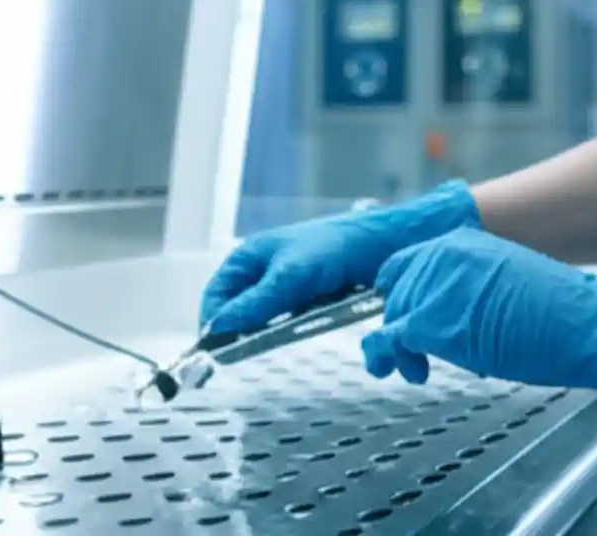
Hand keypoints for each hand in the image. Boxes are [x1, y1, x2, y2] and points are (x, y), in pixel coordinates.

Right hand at [200, 182, 479, 333]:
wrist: (384, 243)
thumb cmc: (334, 246)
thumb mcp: (290, 276)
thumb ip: (256, 303)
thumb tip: (220, 328)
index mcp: (249, 258)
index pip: (216, 297)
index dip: (212, 324)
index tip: (214, 352)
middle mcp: (264, 273)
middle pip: (239, 312)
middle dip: (242, 331)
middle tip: (245, 352)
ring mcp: (287, 288)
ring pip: (267, 320)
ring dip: (271, 331)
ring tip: (276, 337)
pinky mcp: (310, 301)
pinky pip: (293, 322)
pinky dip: (296, 328)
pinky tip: (304, 328)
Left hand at [360, 228, 596, 414]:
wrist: (589, 323)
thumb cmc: (566, 311)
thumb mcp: (510, 280)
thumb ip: (473, 287)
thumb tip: (454, 313)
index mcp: (465, 241)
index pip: (409, 262)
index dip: (404, 291)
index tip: (405, 314)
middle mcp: (444, 255)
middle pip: (397, 290)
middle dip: (401, 322)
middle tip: (414, 352)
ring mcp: (436, 286)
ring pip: (392, 315)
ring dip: (398, 346)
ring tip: (415, 369)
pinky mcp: (433, 322)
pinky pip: (390, 339)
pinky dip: (387, 357)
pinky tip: (403, 371)